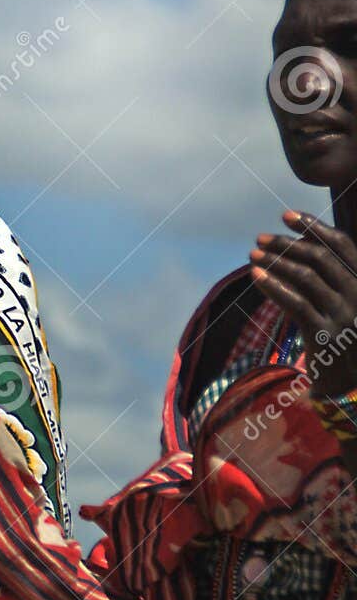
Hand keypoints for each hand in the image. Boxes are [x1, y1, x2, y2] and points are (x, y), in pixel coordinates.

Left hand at [251, 210, 356, 396]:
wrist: (349, 384)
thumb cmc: (344, 336)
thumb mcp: (345, 301)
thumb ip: (331, 275)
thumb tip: (300, 240)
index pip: (342, 245)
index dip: (314, 226)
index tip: (286, 215)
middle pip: (320, 258)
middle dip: (286, 244)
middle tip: (259, 238)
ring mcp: (345, 316)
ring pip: (306, 278)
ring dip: (275, 262)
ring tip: (252, 254)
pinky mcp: (325, 336)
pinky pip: (295, 304)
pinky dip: (274, 286)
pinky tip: (255, 276)